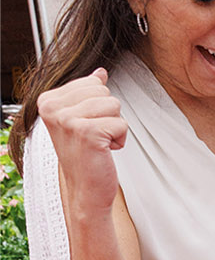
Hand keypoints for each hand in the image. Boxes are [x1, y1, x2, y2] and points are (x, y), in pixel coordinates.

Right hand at [36, 69, 127, 216]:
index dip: (99, 105)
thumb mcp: (82, 118)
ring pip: (115, 105)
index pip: (93, 82)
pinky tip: (103, 151)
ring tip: (98, 143)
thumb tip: (100, 72)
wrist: (85, 188)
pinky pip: (121, 124)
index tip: (85, 126)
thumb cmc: (85, 154)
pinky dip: (120, 139)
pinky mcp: (86, 133)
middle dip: (108, 114)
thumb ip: (88, 93)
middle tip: (94, 136)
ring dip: (114, 127)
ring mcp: (67, 120)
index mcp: (48, 100)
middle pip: (104, 92)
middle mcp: (52, 108)